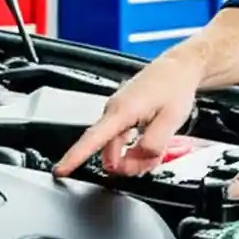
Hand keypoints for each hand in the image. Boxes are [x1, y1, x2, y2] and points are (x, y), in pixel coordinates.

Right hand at [52, 53, 201, 177]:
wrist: (179, 68)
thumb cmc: (174, 87)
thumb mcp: (171, 120)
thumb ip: (153, 144)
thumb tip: (137, 159)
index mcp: (122, 110)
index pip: (92, 139)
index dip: (74, 157)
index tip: (60, 170)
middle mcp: (114, 111)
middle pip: (108, 152)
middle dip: (128, 165)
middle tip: (152, 162)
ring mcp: (117, 112)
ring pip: (116, 147)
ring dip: (132, 157)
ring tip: (155, 152)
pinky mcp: (122, 114)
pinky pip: (120, 139)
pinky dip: (133, 148)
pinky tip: (147, 146)